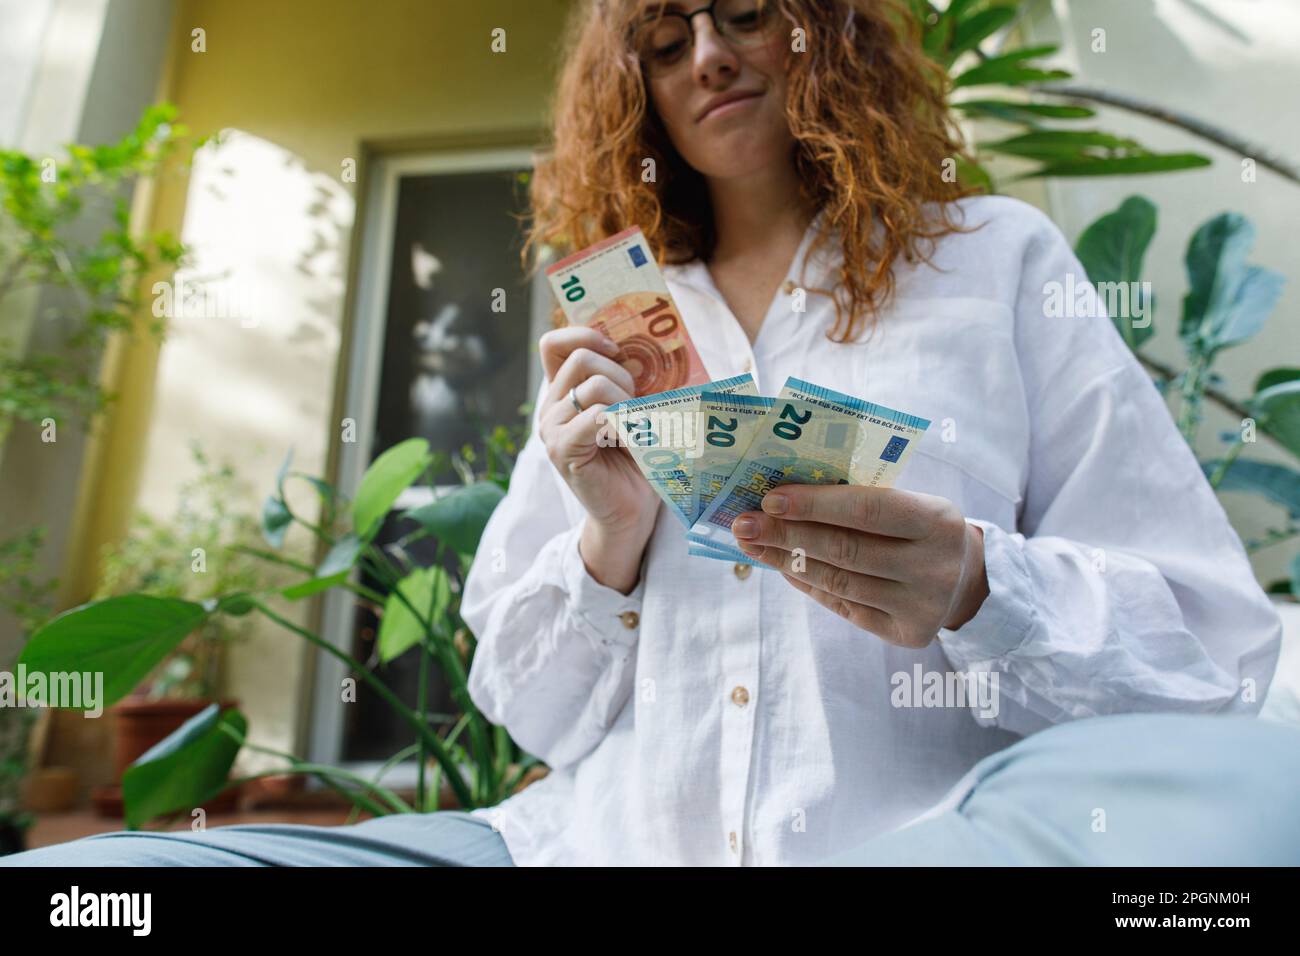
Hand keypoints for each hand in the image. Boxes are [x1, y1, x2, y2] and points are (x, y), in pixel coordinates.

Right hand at [537, 327, 659, 590]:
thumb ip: (631, 381)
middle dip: (621, 373)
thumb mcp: (635, 409)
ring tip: (636, 427)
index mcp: (564, 392)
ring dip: (627, 401)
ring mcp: (551, 428)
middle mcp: (551, 407)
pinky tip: (630, 441)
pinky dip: (621, 423)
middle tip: (637, 404)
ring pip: (594, 385)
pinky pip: (594, 416)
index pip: (555, 344)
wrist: (633, 510)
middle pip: (582, 358)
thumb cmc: (639, 458)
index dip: (585, 334)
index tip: (617, 349)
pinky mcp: (561, 450)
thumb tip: (657, 347)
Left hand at [729, 484, 988, 647]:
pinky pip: (843, 606)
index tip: (770, 498)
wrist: (970, 581)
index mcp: (935, 520)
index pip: (867, 510)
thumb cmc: (923, 530)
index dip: (815, 504)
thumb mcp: (913, 504)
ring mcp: (919, 605)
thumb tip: (785, 498)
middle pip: (845, 550)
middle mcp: (932, 565)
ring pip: (839, 582)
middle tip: (743, 523)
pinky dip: (808, 585)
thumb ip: (863, 501)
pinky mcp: (905, 633)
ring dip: (787, 561)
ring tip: (753, 544)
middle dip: (787, 534)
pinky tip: (781, 566)